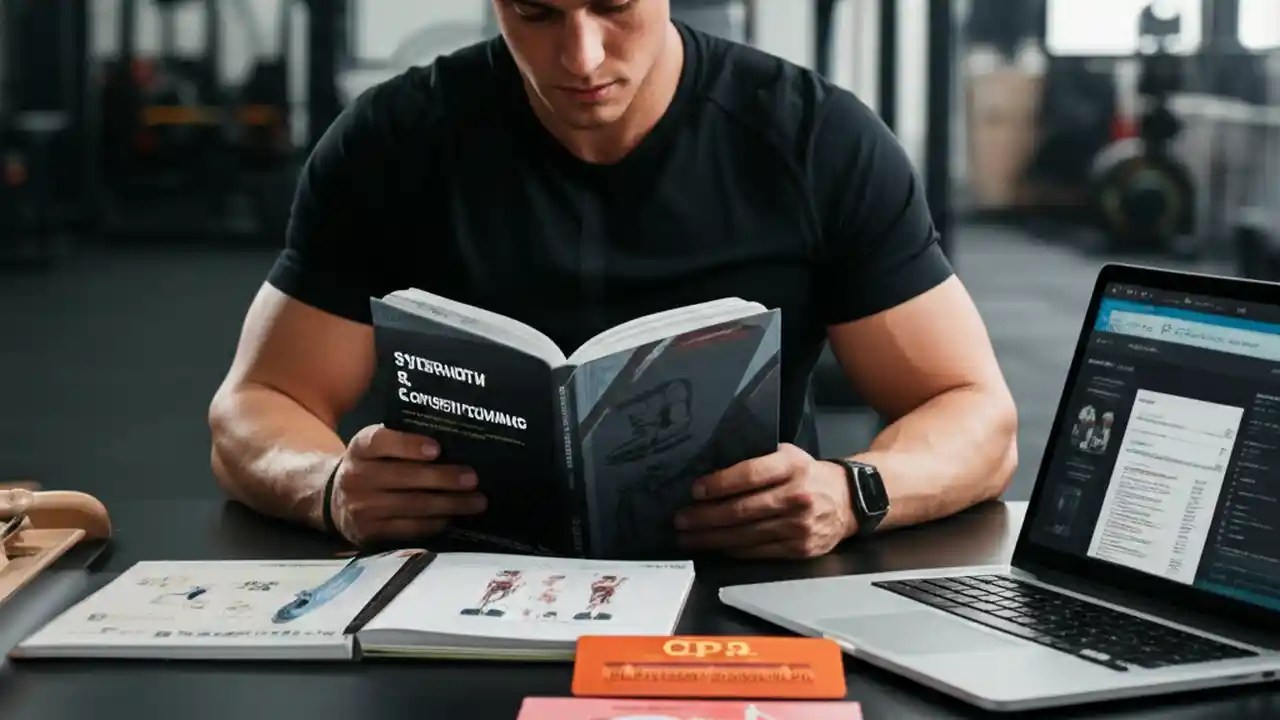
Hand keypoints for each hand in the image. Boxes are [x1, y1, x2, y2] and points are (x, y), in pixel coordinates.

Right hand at [328, 424, 486, 545]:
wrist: (335, 501)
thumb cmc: (372, 466)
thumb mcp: (377, 448)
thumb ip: (404, 442)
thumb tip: (456, 444)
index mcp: (361, 447)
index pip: (382, 442)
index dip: (409, 445)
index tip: (437, 449)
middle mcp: (356, 476)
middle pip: (405, 477)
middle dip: (444, 478)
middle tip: (473, 479)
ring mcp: (362, 507)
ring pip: (413, 505)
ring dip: (450, 504)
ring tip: (477, 502)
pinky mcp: (369, 532)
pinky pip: (409, 528)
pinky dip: (435, 523)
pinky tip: (452, 518)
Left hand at [675, 444, 854, 558]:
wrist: (850, 501)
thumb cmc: (808, 475)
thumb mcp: (788, 455)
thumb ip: (757, 460)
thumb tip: (710, 471)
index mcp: (792, 466)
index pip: (750, 475)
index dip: (719, 484)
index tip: (695, 490)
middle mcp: (797, 496)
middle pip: (742, 510)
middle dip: (705, 517)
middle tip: (680, 519)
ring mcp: (799, 526)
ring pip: (746, 535)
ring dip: (711, 537)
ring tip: (688, 536)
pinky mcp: (799, 549)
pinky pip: (757, 551)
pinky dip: (732, 550)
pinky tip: (715, 546)